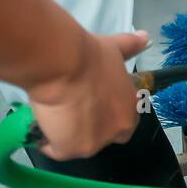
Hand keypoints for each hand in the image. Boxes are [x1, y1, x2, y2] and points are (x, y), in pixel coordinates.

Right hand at [26, 30, 149, 160]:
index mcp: (129, 111)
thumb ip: (129, 47)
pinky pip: (55, 150)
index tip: (92, 105)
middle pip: (99, 137)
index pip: (123, 124)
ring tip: (53, 112)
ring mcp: (92, 144)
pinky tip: (42, 125)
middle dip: (87, 128)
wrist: (63, 65)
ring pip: (76, 144)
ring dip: (66, 133)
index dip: (106, 116)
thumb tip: (144, 38)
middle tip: (70, 109)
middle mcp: (115, 132)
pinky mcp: (68, 150)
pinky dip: (47, 140)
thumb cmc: (89, 56)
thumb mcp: (114, 48)